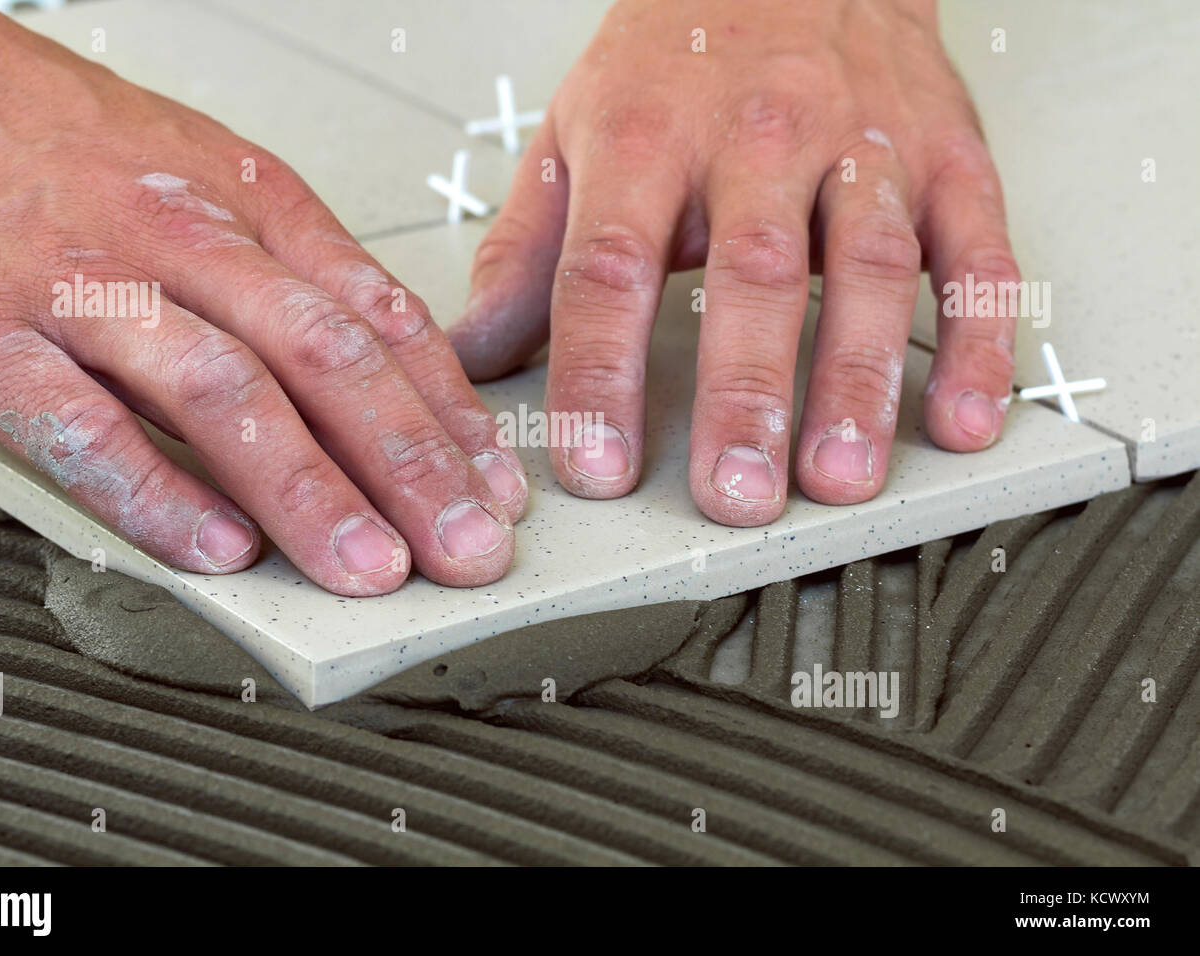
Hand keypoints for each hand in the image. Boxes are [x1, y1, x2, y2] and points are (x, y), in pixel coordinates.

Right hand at [0, 1, 527, 595]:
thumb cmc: (68, 151)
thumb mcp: (211, 185)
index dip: (449, 414)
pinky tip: (219, 549)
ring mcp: (84, 291)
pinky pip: (82, 428)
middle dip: (409, 466)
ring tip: (369, 567)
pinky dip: (157, 495)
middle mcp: (181, 242)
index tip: (493, 486)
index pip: (380, 319)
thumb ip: (299, 279)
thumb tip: (396, 382)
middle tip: (465, 545)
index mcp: (251, 204)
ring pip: (222, 393)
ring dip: (310, 491)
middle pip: (324, 359)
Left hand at [449, 0, 1017, 525]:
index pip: (611, 268)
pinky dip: (980, 341)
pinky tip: (963, 419)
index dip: (601, 373)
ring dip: (859, 380)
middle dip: (745, 394)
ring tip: (841, 477)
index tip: (597, 465)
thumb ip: (527, 252)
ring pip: (871, 268)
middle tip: (735, 495)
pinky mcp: (948, 160)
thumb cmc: (677, 54)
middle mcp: (760, 140)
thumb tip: (474, 353)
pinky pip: (977, 253)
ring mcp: (865, 149)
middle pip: (751, 276)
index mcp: (650, 139)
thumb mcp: (572, 132)